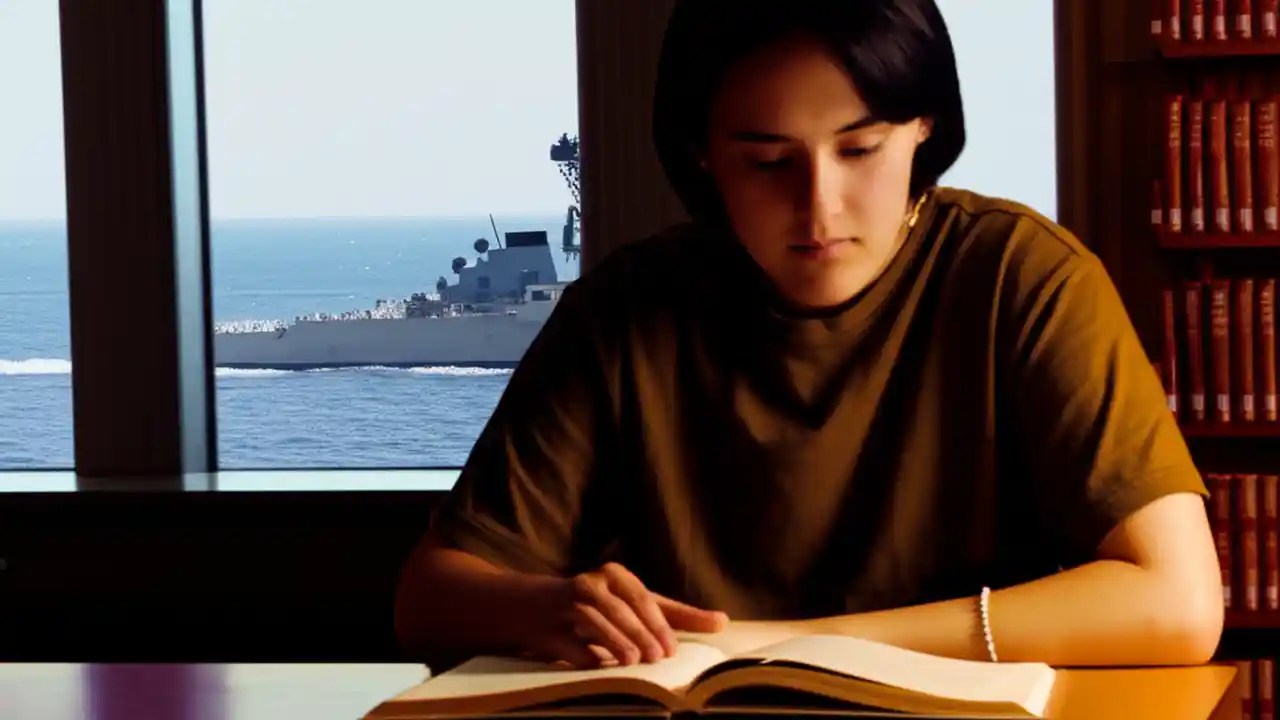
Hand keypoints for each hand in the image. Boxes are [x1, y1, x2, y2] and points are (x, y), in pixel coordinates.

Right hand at [519, 562, 727, 668]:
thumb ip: (676, 614)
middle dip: (642, 635)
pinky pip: (571, 644)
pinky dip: (586, 657)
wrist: (533, 607)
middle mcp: (592, 583)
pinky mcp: (547, 627)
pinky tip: (599, 667)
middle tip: (658, 658)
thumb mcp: (636, 605)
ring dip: (617, 642)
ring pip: (597, 621)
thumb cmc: (599, 606)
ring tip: (633, 661)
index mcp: (616, 575)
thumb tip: (722, 622)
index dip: (660, 625)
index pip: (645, 599)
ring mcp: (568, 602)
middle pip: (623, 609)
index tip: (673, 650)